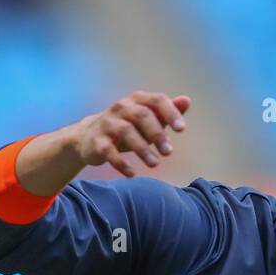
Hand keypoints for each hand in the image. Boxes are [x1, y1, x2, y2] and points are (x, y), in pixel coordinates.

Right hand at [74, 91, 190, 177]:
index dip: (170, 113)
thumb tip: (186, 101)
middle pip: (142, 115)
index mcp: (137, 100)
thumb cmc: (127, 128)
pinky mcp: (97, 141)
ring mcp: (107, 123)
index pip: (157, 100)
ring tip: (155, 164)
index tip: (181, 130)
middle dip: (157, 134)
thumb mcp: (148, 119)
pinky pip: (109, 151)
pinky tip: (133, 174)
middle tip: (168, 153)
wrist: (89, 138)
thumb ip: (166, 112)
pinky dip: (121, 163)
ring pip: (126, 131)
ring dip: (142, 149)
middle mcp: (121, 107)